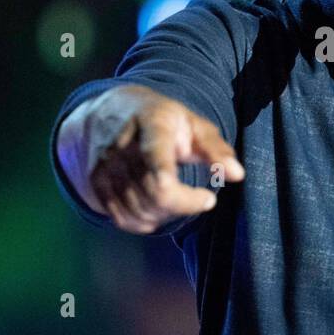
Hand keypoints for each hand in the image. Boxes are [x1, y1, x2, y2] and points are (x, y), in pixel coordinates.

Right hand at [57, 84, 243, 233]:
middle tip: (200, 198)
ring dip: (167, 215)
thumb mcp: (195, 125)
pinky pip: (123, 219)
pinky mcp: (96, 183)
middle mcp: (121, 146)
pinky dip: (146, 222)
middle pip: (156, 196)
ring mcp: (104, 166)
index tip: (209, 198)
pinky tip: (158, 209)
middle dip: (186, 205)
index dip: (179, 193)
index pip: (158, 163)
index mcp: (151, 125)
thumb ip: (217, 149)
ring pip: (141, 211)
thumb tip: (237, 175)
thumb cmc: (164, 121)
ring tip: (179, 198)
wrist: (112, 111)